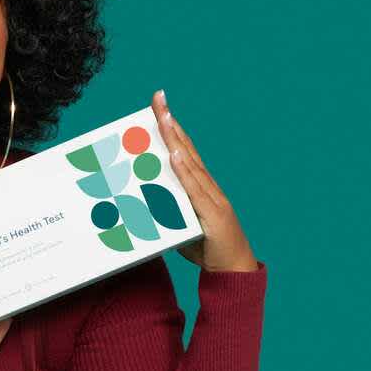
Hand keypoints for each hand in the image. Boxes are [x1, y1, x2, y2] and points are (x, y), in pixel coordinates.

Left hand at [153, 88, 258, 272]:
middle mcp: (208, 186)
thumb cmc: (205, 248)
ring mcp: (212, 198)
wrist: (232, 271)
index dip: (171, 128)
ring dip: (176, 140)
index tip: (158, 105)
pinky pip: (196, 190)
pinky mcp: (213, 214)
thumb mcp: (178, 225)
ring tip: (163, 118)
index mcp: (200, 186)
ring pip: (190, 164)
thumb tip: (138, 203)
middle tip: (158, 98)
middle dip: (170, 122)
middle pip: (186, 148)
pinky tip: (175, 156)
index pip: (183, 150)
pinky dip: (186, 172)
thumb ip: (162, 210)